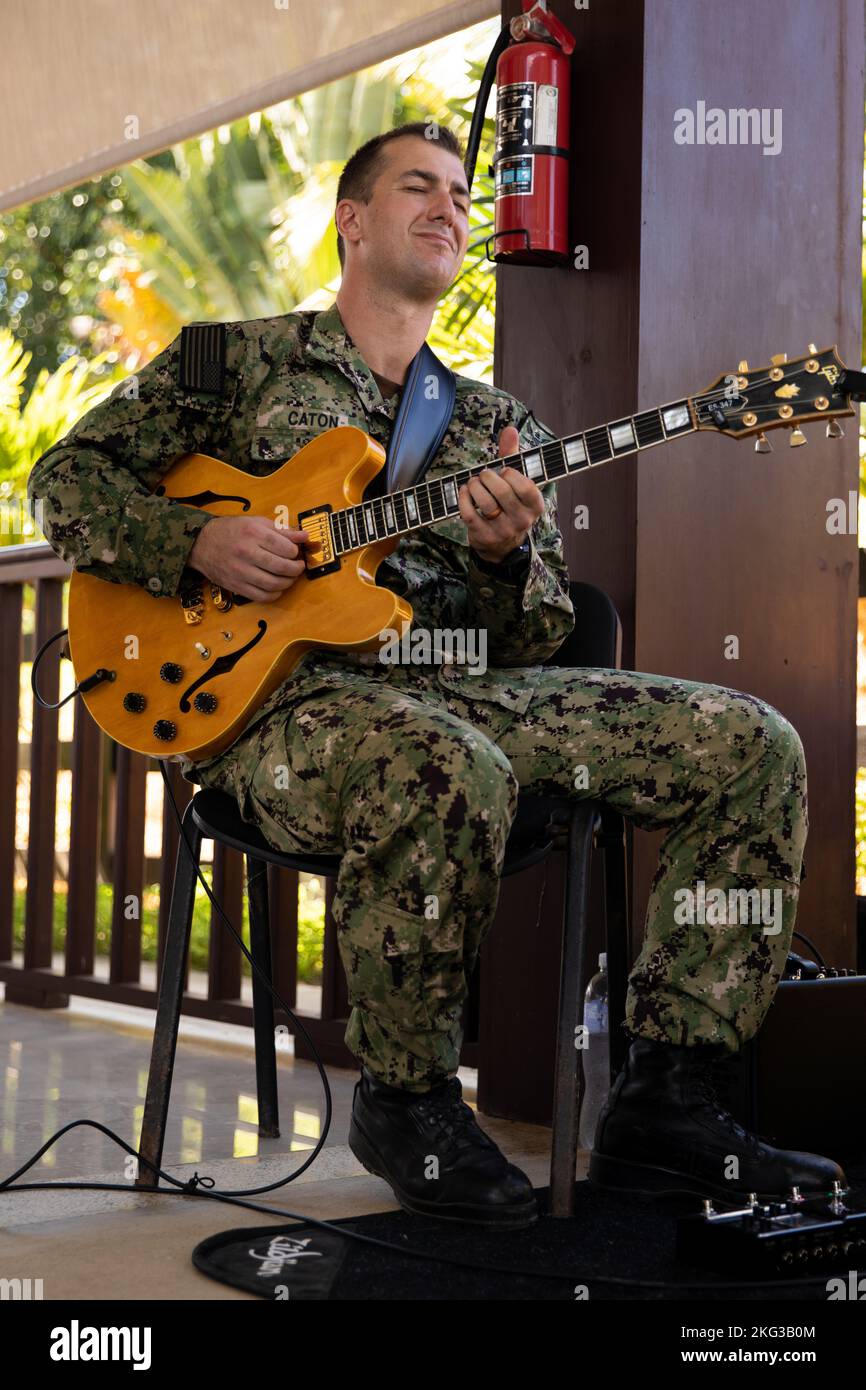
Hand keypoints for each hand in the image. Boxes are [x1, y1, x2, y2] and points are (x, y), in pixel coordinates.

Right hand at [188, 515, 310, 602]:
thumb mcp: (256, 522)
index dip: (295, 552)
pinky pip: (262, 596)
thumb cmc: (231, 531)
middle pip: (282, 567)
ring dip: (288, 583)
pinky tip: (277, 587)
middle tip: (298, 566)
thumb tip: (304, 536)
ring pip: (274, 584)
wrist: (201, 543)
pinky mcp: (236, 586)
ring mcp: (240, 571)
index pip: (286, 548)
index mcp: (253, 533)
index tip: (295, 552)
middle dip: (296, 569)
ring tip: (289, 577)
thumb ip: (282, 530)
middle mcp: (246, 552)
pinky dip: (275, 594)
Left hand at [458, 425, 544, 563]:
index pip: (526, 487)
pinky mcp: (483, 536)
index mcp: (535, 506)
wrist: (503, 546)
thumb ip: (513, 456)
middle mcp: (521, 520)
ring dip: (474, 486)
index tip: (503, 471)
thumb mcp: (517, 483)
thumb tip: (510, 430)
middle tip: (484, 475)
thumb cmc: (510, 505)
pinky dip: (463, 498)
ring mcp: (502, 530)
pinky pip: (469, 513)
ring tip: (473, 483)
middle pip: (502, 492)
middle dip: (488, 477)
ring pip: (484, 502)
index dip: (510, 475)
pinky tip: (465, 491)